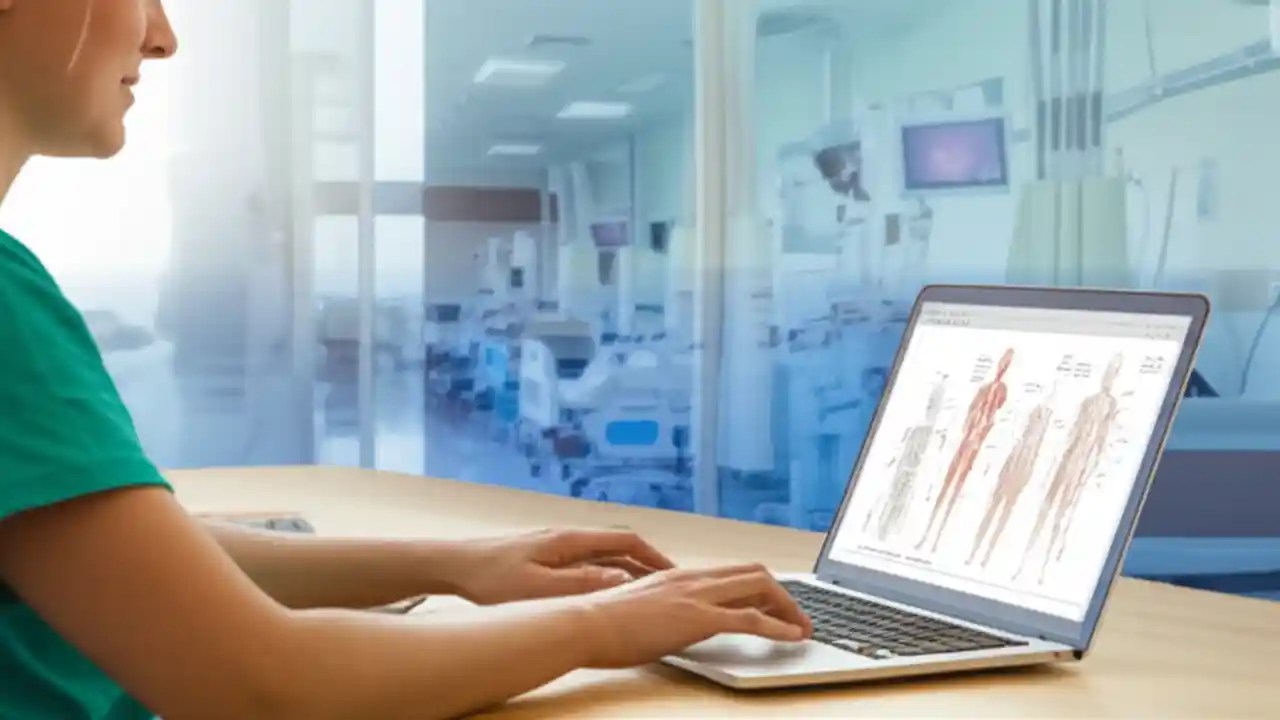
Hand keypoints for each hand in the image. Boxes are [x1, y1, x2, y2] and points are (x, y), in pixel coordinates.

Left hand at [450, 529, 674, 604]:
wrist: (454, 564)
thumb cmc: (490, 578)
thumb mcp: (538, 586)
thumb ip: (581, 583)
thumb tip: (623, 577)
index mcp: (570, 540)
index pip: (625, 540)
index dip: (653, 555)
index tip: (674, 572)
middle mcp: (567, 537)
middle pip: (618, 545)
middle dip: (646, 562)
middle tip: (670, 584)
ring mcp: (555, 545)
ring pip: (602, 554)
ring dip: (627, 568)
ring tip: (646, 590)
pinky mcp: (544, 556)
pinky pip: (586, 561)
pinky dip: (605, 572)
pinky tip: (606, 591)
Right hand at [571, 564, 813, 668]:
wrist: (584, 623)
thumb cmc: (603, 624)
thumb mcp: (642, 610)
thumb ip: (664, 611)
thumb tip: (674, 624)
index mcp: (680, 575)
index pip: (733, 572)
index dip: (761, 586)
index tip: (775, 603)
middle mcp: (693, 577)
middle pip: (754, 573)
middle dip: (783, 594)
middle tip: (798, 617)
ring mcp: (696, 595)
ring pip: (759, 587)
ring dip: (788, 607)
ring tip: (804, 628)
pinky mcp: (698, 617)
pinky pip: (750, 618)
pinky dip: (778, 626)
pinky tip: (792, 637)